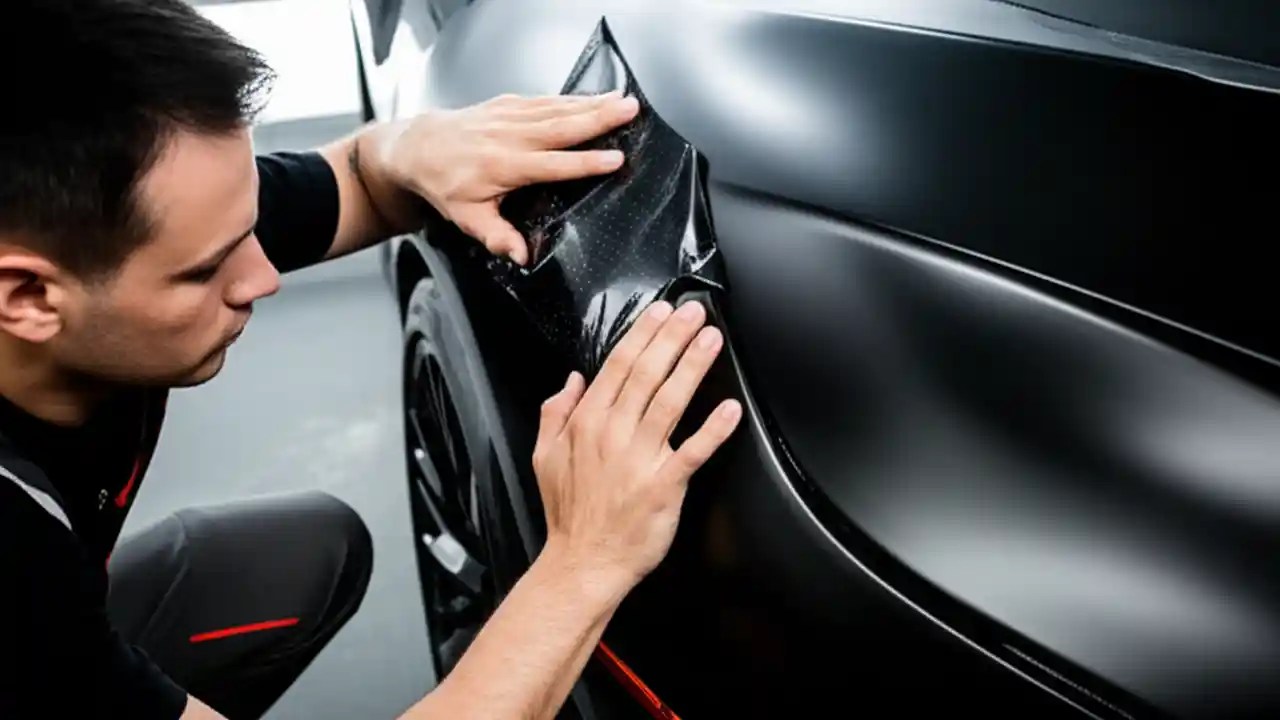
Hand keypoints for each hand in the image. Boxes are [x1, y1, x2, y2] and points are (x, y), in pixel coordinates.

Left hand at [381, 92, 639, 264]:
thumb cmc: (444, 185)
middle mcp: (508, 136)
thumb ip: (497, 236)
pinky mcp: (506, 103)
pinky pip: (544, 99)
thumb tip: (522, 257)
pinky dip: (571, 97)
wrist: (416, 147)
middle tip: (630, 110)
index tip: (615, 158)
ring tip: (623, 99)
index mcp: (503, 167)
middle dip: (598, 118)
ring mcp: (508, 115)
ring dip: (592, 102)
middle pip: (561, 126)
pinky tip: (593, 96)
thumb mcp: (466, 219)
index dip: (585, 163)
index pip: (552, 165)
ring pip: (556, 108)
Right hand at [531, 299, 742, 589]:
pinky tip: (730, 408)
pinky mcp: (664, 486)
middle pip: (648, 374)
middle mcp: (613, 434)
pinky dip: (713, 429)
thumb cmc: (570, 515)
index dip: (644, 335)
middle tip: (695, 313)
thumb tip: (572, 380)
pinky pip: (693, 451)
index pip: (619, 366)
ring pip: (670, 401)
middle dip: (673, 337)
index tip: (661, 312)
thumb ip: (555, 413)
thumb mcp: (544, 457)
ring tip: (711, 341)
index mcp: (587, 422)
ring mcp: (639, 459)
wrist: (583, 564)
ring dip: (693, 367)